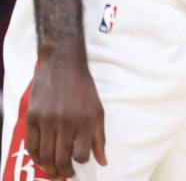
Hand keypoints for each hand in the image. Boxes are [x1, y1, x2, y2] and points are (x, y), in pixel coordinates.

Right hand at [25, 52, 106, 178]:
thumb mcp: (97, 111)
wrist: (62, 66)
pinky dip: (36, 157)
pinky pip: (32, 145)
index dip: (81, 162)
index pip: (81, 154)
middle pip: (61, 158)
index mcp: (85, 120)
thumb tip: (103, 162)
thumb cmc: (83, 89)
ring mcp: (47, 120)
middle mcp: (66, 121)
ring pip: (45, 155)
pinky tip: (42, 159)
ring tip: (54, 172)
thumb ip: (99, 138)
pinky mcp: (32, 117)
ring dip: (49, 168)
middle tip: (66, 174)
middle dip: (64, 171)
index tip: (80, 162)